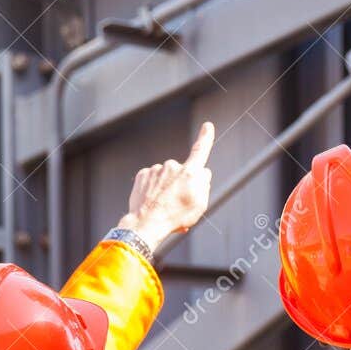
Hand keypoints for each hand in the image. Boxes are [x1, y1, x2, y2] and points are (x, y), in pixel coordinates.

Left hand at [120, 121, 214, 250]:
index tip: (207, 126)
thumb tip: (203, 172)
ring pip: (166, 177)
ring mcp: (156, 169)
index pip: (201, 151)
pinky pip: (153, 180)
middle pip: (183, 172)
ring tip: (165, 206)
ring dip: (167, 189)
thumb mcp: (201, 204)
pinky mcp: (143, 175)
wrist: (147, 223)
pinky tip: (154, 202)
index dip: (206, 138)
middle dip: (183, 184)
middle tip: (179, 203)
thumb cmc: (176, 216)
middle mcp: (173, 166)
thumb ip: (204, 184)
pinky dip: (154, 189)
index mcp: (190, 173)